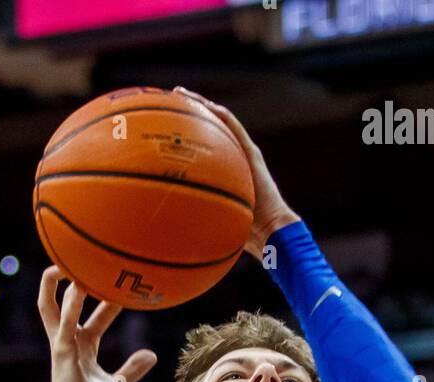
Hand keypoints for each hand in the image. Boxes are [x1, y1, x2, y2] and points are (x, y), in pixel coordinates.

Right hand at [38, 268, 156, 381]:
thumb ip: (132, 369)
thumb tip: (151, 353)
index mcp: (82, 351)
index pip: (95, 319)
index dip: (108, 302)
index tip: (123, 287)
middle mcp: (69, 345)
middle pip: (63, 306)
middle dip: (66, 284)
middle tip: (80, 259)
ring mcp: (63, 348)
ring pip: (54, 308)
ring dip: (58, 284)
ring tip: (66, 261)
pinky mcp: (61, 355)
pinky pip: (64, 324)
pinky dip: (70, 305)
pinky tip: (75, 286)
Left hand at [174, 87, 299, 258]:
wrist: (270, 230)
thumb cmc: (242, 234)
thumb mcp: (210, 223)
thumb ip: (193, 218)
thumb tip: (163, 229)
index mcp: (225, 170)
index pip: (202, 146)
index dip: (184, 134)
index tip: (162, 126)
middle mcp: (234, 157)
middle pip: (209, 128)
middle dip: (188, 112)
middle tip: (168, 101)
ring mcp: (244, 152)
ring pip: (220, 120)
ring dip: (200, 105)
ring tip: (179, 94)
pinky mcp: (251, 152)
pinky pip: (233, 127)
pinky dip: (218, 114)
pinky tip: (204, 105)